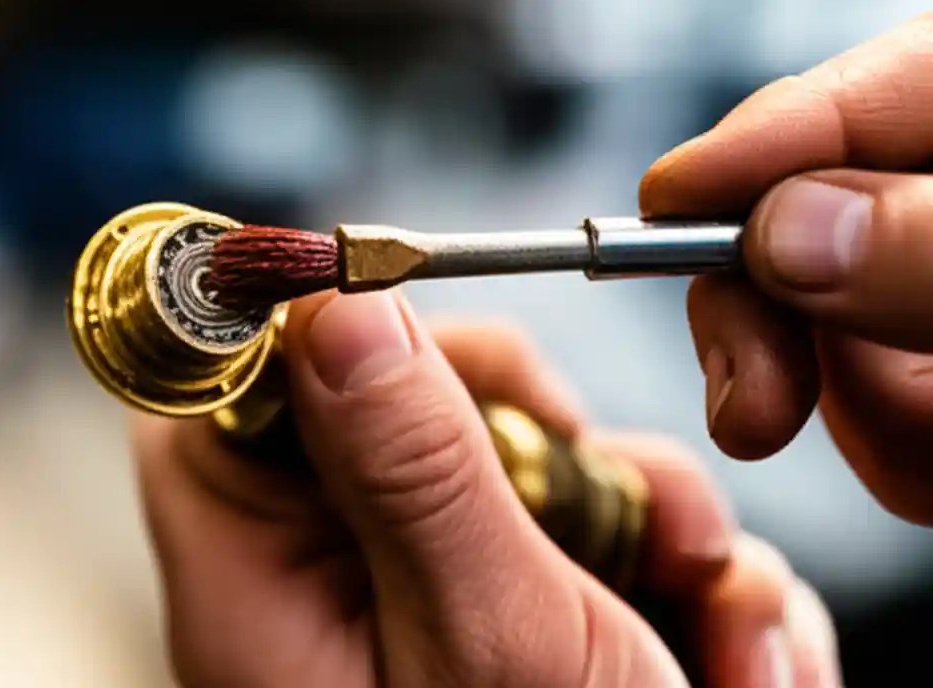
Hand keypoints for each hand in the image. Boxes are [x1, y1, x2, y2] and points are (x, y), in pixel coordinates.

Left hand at [132, 291, 839, 686]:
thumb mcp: (490, 640)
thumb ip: (413, 468)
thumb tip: (336, 306)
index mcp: (261, 590)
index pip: (223, 402)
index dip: (302, 328)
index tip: (403, 292)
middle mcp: (329, 587)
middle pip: (400, 404)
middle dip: (542, 431)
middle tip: (619, 500)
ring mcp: (428, 597)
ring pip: (522, 464)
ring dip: (649, 519)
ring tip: (709, 620)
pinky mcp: (512, 613)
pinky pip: (585, 532)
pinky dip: (677, 576)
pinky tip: (722, 652)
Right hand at [640, 14, 932, 523]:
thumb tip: (791, 230)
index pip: (863, 95)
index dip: (759, 144)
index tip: (668, 200)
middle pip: (799, 219)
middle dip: (764, 308)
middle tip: (754, 399)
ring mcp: (927, 300)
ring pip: (822, 330)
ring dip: (848, 400)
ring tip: (928, 442)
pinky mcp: (931, 383)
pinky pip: (877, 414)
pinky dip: (896, 450)